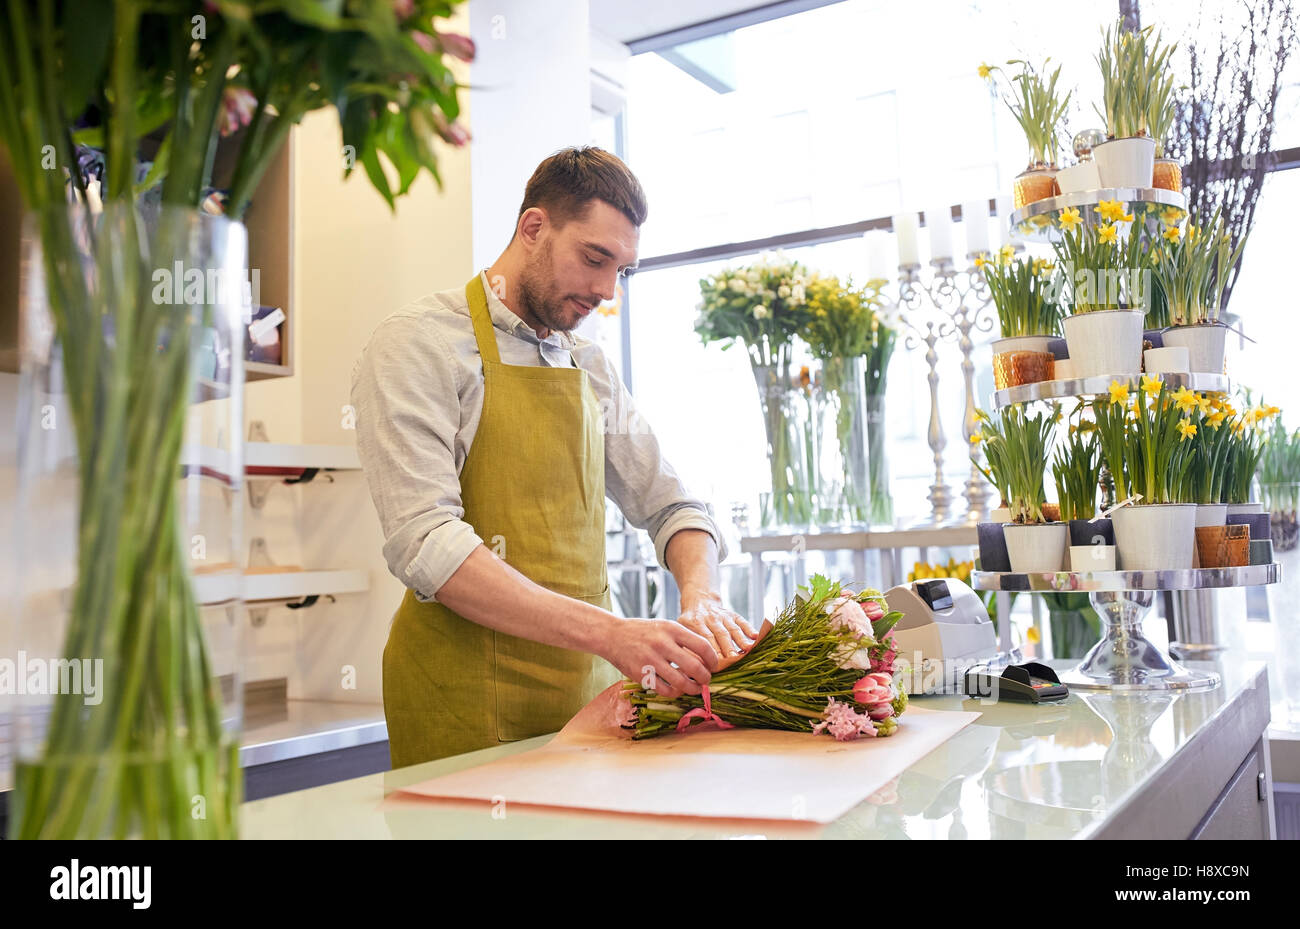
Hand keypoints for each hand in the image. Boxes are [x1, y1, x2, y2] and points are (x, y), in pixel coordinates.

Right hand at [602, 617, 718, 698]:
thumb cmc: (644, 631)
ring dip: (693, 689)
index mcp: (672, 629)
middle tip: (706, 680)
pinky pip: (665, 690)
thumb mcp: (665, 626)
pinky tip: (678, 690)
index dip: (713, 660)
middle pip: (695, 667)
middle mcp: (663, 644)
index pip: (703, 646)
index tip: (714, 666)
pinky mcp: (641, 675)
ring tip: (695, 689)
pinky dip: (675, 693)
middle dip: (705, 678)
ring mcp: (651, 661)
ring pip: (681, 683)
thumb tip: (707, 657)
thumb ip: (684, 639)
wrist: (612, 635)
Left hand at [677, 592, 757, 659]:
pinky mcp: (733, 615)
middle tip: (733, 659)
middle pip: (721, 634)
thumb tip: (691, 665)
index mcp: (695, 623)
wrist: (699, 601)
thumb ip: (687, 644)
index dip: (712, 650)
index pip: (705, 638)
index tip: (717, 664)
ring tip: (748, 650)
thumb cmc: (690, 622)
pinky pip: (742, 621)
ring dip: (740, 640)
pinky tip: (755, 637)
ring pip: (733, 629)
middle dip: (727, 647)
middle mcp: (710, 619)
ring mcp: (723, 616)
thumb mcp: (682, 629)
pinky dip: (749, 629)